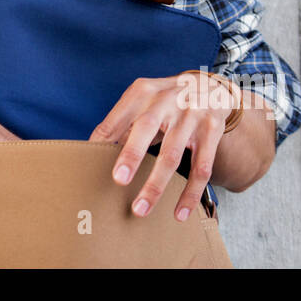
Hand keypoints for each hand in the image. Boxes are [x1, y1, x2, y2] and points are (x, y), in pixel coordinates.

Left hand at [87, 73, 237, 222]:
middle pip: (146, 128)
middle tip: (118, 181)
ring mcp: (191, 115)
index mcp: (143, 92)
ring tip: (141, 209)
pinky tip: (179, 213)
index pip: (118, 117)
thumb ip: (120, 123)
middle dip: (131, 155)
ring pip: (172, 155)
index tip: (89, 161)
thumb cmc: (165, 101)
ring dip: (156, 185)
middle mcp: (166, 100)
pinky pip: (202, 168)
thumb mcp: (142, 101)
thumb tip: (92, 151)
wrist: (210, 87)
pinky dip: (190, 193)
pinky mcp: (211, 132)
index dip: (104, 139)